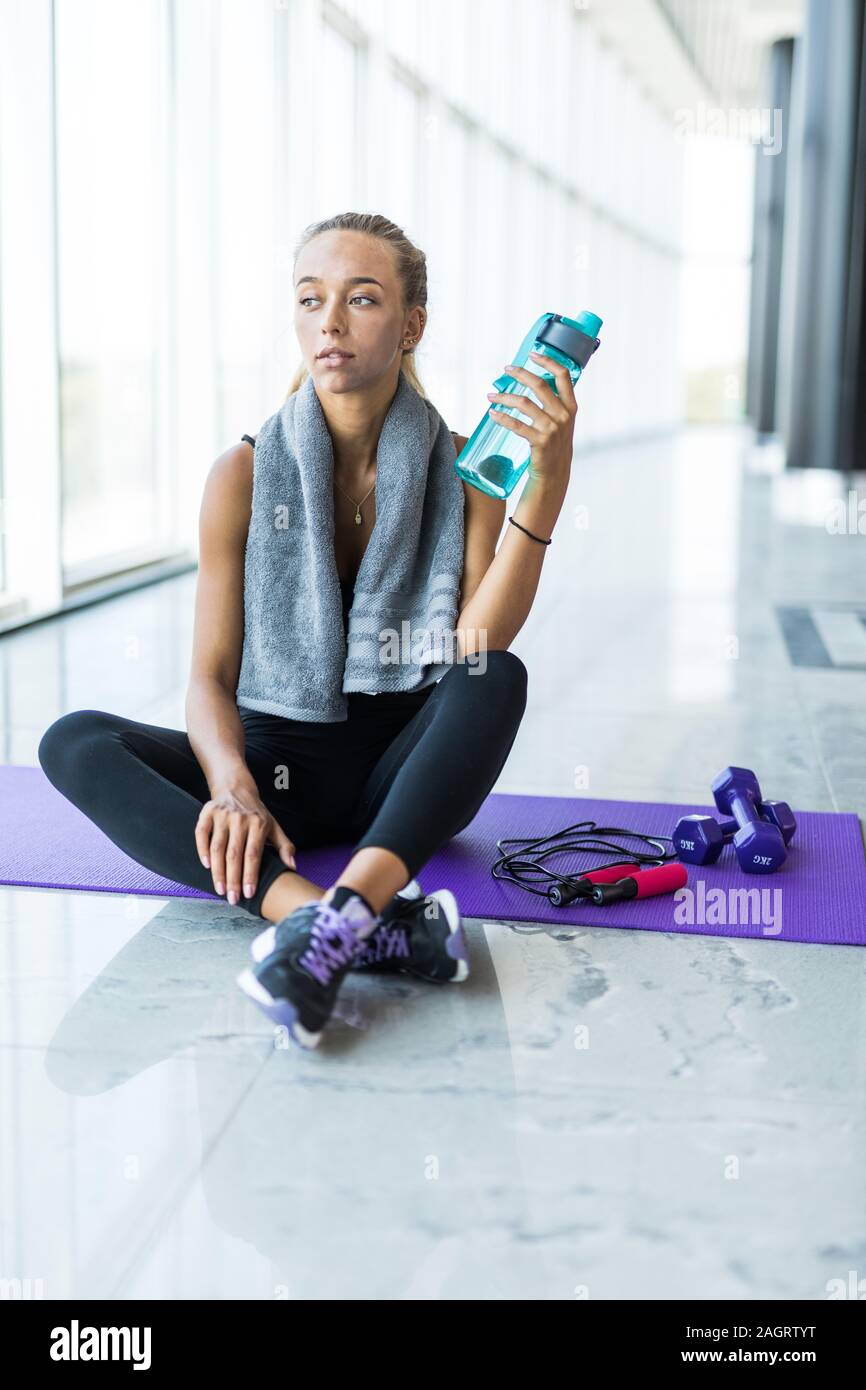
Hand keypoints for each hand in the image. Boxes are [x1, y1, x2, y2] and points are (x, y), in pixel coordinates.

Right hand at [195, 783, 296, 904]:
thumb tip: (292, 867)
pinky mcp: (208, 812)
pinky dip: (202, 850)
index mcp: (258, 824)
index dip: (251, 875)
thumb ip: (284, 846)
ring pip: (218, 847)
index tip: (249, 893)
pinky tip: (206, 866)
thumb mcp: (274, 827)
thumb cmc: (256, 813)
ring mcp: (222, 815)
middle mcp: (240, 819)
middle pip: (235, 854)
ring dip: (218, 871)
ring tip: (220, 889)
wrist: (236, 788)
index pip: (254, 854)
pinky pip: (202, 833)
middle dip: (233, 879)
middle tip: (233, 898)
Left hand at [486, 351, 578, 491]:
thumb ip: (554, 403)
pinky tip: (493, 413)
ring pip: (524, 403)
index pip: (563, 376)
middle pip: (539, 385)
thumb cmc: (555, 445)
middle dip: (520, 374)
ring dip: (504, 397)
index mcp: (571, 407)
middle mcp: (563, 415)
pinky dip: (502, 417)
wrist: (555, 473)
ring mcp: (552, 429)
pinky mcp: (539, 442)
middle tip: (506, 370)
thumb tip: (533, 382)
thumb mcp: (562, 422)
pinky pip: (516, 425)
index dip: (548, 362)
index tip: (532, 354)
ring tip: (491, 396)